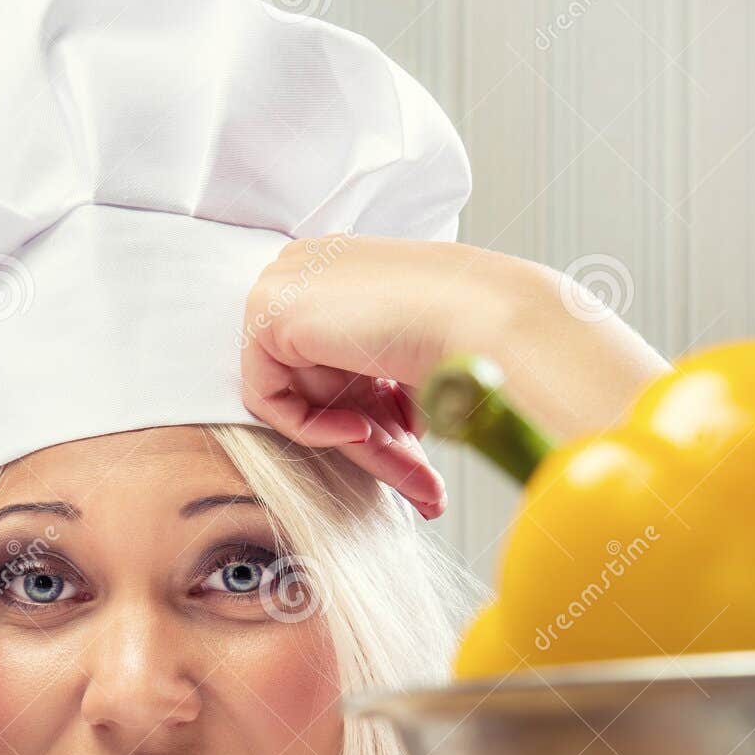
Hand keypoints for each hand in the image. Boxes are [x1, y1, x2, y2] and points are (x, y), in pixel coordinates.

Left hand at [240, 236, 460, 516]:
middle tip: (421, 487)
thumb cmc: (472, 332)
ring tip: (411, 472)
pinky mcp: (267, 311)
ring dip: (356, 443)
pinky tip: (361, 431)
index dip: (377, 411)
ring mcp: (285, 283)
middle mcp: (311, 268)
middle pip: (320, 382)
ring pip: (303, 396)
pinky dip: (311, 429)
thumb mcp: (412, 359)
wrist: (487, 315)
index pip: (336, 358)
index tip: (415, 445)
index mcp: (345, 268)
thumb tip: (363, 426)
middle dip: (372, 439)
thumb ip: (375, 383)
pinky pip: (267, 398)